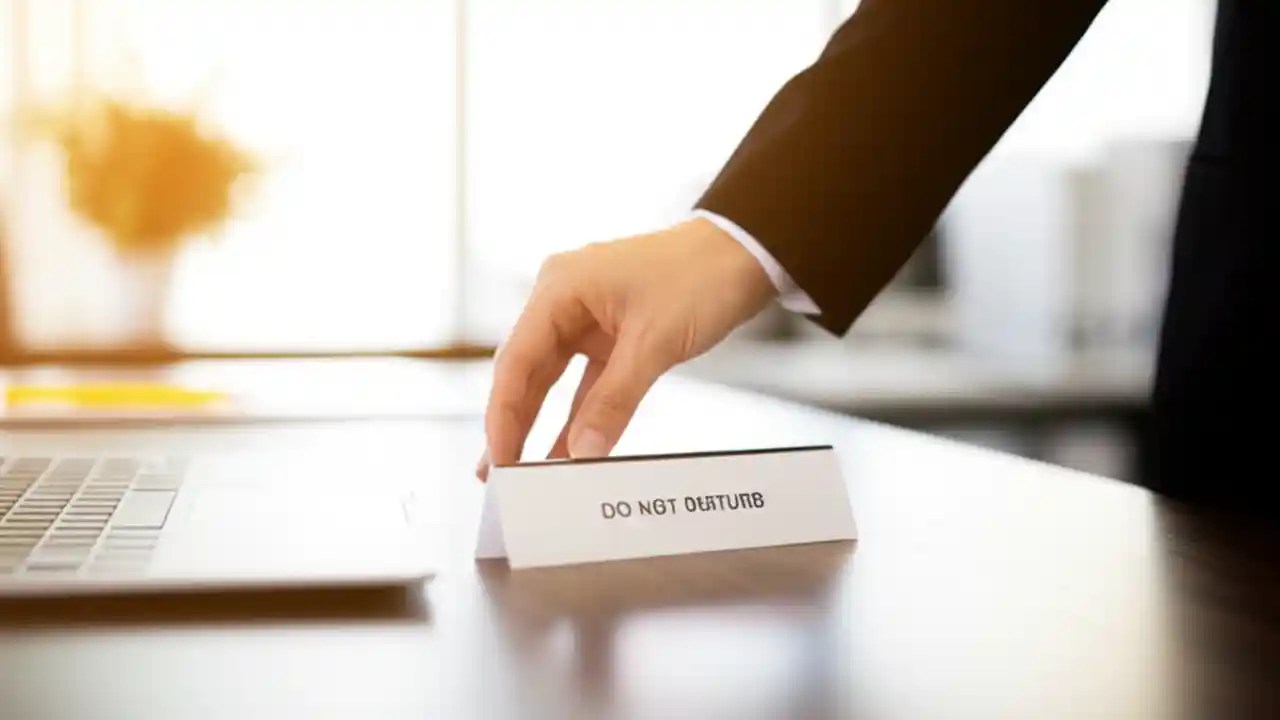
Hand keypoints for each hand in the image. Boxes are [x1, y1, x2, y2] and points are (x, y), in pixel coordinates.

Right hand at [477, 217, 776, 479]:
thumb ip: (613, 402)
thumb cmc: (701, 276)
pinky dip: (580, 415)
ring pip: (553, 380)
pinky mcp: (613, 335)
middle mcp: (565, 299)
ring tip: (523, 470)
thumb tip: (582, 452)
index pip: (517, 360)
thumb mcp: (653, 344)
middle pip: (527, 371)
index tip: (500, 458)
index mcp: (560, 287)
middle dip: (513, 423)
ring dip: (542, 423)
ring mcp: (588, 317)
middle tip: (500, 474)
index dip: (503, 414)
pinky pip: (586, 382)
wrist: (748, 252)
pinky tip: (568, 449)